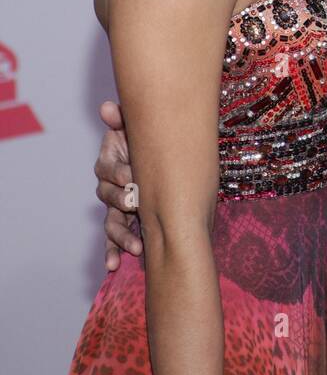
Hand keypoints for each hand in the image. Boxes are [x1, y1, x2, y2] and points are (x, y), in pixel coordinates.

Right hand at [94, 98, 142, 268]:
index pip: (106, 167)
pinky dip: (112, 253)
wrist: (171, 159)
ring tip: (135, 248)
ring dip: (120, 237)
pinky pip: (113, 241)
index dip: (117, 171)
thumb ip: (125, 119)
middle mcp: (112, 185)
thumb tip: (107, 107)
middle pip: (107, 196)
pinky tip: (113, 267)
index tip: (131, 178)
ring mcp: (119, 206)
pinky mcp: (125, 224)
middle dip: (121, 203)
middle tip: (135, 206)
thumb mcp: (143, 129)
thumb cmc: (155, 142)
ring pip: (112, 222)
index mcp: (114, 161)